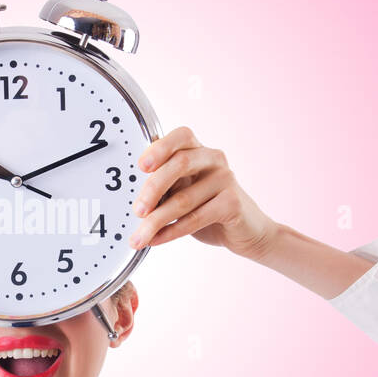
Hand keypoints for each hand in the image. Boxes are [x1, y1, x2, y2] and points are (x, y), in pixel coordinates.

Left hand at [128, 126, 281, 259]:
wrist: (248, 232)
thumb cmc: (209, 209)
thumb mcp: (184, 192)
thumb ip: (165, 185)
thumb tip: (129, 189)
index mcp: (199, 151)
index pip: (181, 136)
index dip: (160, 147)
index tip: (140, 166)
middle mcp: (214, 159)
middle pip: (179, 164)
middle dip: (152, 189)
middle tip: (135, 211)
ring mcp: (226, 179)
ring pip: (184, 199)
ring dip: (156, 221)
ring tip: (138, 238)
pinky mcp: (233, 203)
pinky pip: (196, 218)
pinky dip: (172, 231)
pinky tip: (156, 240)